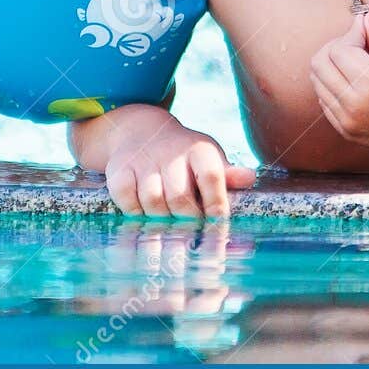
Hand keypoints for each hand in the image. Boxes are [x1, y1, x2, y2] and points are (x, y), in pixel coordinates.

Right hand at [104, 119, 255, 219]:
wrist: (142, 131)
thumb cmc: (185, 157)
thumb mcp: (209, 160)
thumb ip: (227, 175)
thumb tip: (250, 178)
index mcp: (200, 149)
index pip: (212, 177)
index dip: (217, 205)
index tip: (218, 228)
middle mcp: (171, 152)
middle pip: (180, 197)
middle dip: (187, 222)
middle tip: (190, 237)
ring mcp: (143, 160)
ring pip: (153, 202)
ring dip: (161, 222)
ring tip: (168, 230)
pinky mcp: (119, 169)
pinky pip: (127, 201)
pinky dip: (135, 214)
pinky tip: (143, 218)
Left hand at [308, 9, 368, 155]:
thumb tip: (366, 17)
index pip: (338, 49)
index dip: (351, 33)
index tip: (368, 29)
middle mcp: (353, 106)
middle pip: (319, 64)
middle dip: (336, 46)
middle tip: (360, 42)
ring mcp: (347, 123)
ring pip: (317, 82)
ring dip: (332, 65)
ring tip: (359, 61)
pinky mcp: (347, 131)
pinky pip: (325, 101)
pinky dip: (332, 85)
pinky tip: (356, 80)